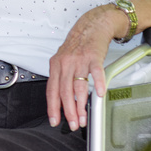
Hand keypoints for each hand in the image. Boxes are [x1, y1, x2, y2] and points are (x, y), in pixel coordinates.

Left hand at [46, 5, 120, 130]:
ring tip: (83, 118)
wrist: (91, 26)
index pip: (51, 90)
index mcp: (56, 65)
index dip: (52, 107)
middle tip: (72, 124)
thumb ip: (63, 77)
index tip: (54, 120)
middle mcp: (65, 63)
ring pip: (78, 86)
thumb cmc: (78, 45)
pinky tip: (99, 94)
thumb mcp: (64, 60)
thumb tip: (64, 99)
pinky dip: (98, 84)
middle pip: (64, 91)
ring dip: (80, 104)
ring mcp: (79, 60)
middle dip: (67, 111)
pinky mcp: (94, 56)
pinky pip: (96, 72)